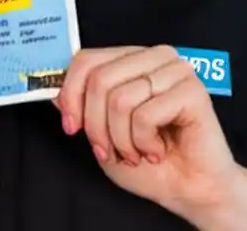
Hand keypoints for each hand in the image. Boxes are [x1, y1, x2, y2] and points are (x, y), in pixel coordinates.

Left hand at [55, 46, 246, 229]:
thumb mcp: (102, 132)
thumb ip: (81, 107)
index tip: (71, 126)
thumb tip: (53, 89)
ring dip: (121, 139)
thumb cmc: (150, 161)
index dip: (70, 95)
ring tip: (136, 151)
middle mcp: (155, 58)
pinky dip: (144, 142)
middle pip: (100, 79)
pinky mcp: (192, 91)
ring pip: (120, 98)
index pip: (87, 60)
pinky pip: (146, 114)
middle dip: (97, 126)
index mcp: (133, 60)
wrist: (188, 188)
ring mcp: (176, 71)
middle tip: (110, 149)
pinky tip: (157, 149)